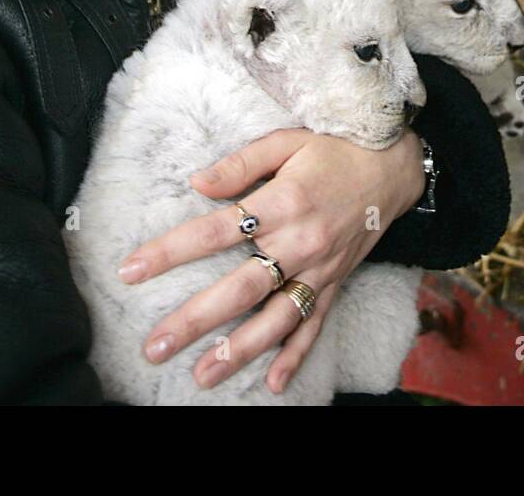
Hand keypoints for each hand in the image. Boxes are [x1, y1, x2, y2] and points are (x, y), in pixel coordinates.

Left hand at [117, 126, 425, 392]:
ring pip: (276, 318)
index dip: (171, 251)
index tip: (131, 270)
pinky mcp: (336, 283)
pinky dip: (296, 357)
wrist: (393, 167)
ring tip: (202, 375)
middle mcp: (300, 242)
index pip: (215, 231)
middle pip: (240, 288)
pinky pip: (315, 324)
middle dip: (195, 320)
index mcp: (282, 202)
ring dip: (239, 351)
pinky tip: (273, 383)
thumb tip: (196, 183)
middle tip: (156, 346)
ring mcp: (320, 269)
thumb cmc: (335, 149)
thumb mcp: (287, 141)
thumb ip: (241, 163)